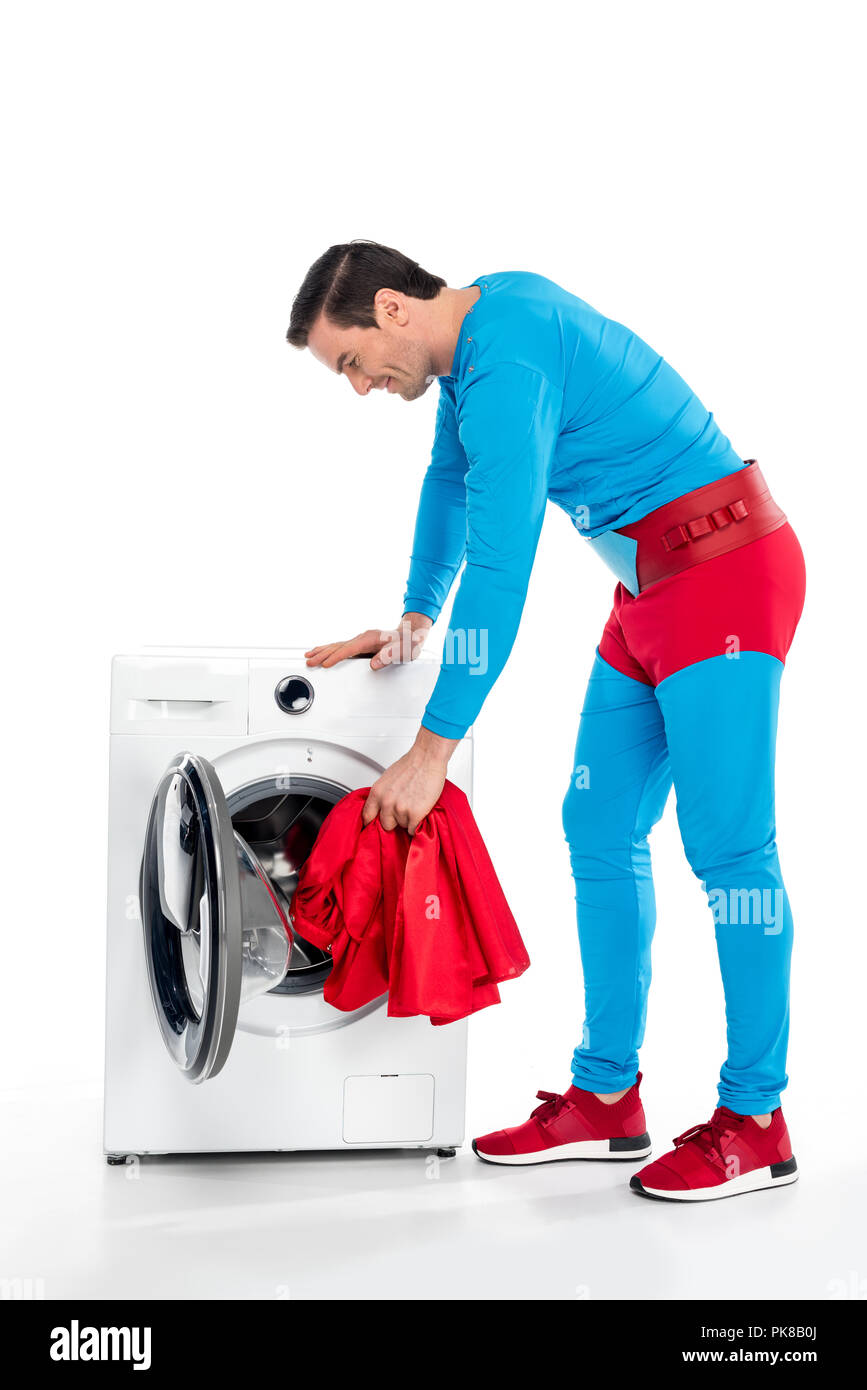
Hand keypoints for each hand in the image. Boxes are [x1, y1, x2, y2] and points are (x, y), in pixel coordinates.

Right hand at [305, 613, 432, 670]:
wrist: (412, 636)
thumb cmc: (407, 644)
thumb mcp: (402, 652)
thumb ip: (389, 656)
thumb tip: (374, 664)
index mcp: (369, 638)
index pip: (349, 649)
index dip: (336, 657)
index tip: (326, 664)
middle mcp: (362, 638)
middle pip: (338, 646)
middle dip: (323, 654)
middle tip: (309, 661)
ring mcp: (360, 641)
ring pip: (337, 646)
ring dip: (322, 651)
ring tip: (309, 656)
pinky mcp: (360, 645)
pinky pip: (341, 648)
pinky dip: (329, 650)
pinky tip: (322, 652)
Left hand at [362, 728, 458, 833]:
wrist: (427, 758)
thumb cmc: (411, 765)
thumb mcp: (388, 779)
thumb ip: (383, 794)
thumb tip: (383, 807)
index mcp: (377, 792)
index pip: (367, 816)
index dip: (373, 822)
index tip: (376, 825)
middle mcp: (386, 802)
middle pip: (386, 825)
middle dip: (395, 821)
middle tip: (403, 812)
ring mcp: (400, 809)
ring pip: (402, 826)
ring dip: (409, 820)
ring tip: (415, 805)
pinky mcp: (415, 814)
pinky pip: (413, 830)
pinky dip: (417, 825)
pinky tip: (420, 813)